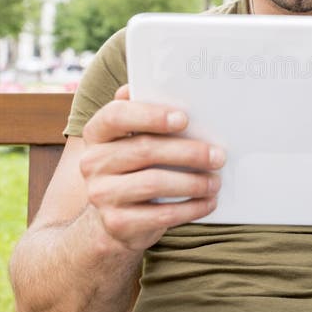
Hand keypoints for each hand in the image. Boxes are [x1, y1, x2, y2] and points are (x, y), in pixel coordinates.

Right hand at [80, 85, 224, 252]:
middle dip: (188, 152)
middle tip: (218, 155)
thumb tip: (157, 88)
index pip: (116, 115)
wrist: (114, 221)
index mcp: (98, 134)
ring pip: (154, 183)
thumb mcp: (132, 141)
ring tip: (215, 181)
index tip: (184, 119)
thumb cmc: (134, 169)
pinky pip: (160, 214)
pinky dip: (190, 208)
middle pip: (145, 150)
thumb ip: (143, 115)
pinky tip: (208, 202)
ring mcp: (102, 194)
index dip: (150, 115)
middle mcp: (93, 162)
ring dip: (193, 182)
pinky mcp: (117, 223)